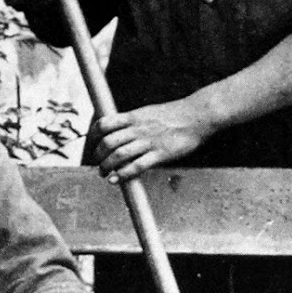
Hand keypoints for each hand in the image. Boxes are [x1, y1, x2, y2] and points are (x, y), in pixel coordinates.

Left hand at [90, 99, 212, 180]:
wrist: (198, 115)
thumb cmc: (176, 115)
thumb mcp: (149, 112)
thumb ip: (134, 122)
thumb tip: (121, 130)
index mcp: (134, 117)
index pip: (104, 124)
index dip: (94, 136)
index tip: (93, 145)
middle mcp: (138, 128)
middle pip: (108, 142)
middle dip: (98, 156)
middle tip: (98, 164)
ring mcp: (149, 141)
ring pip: (119, 155)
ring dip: (107, 167)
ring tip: (105, 174)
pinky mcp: (160, 154)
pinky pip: (137, 166)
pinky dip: (123, 174)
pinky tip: (117, 180)